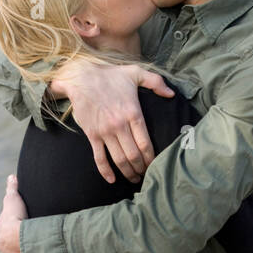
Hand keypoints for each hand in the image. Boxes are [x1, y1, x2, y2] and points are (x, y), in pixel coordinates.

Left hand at [0, 174, 26, 252]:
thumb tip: (12, 176)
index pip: (4, 236)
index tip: (15, 235)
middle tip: (18, 251)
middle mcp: (2, 249)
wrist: (18, 237)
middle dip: (10, 251)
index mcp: (1, 235)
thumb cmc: (16, 218)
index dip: (10, 235)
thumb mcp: (13, 200)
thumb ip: (12, 189)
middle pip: (5, 251)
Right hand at [51, 60, 173, 184]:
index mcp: (133, 113)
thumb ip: (156, 82)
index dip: (151, 158)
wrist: (80, 76)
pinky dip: (106, 171)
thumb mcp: (135, 73)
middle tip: (145, 175)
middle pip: (134, 155)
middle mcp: (120, 125)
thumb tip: (171, 94)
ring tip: (134, 178)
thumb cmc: (109, 75)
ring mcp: (105, 132)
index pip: (146, 143)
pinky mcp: (92, 135)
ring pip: (120, 159)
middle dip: (141, 169)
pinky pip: (99, 158)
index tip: (155, 165)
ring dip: (128, 172)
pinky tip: (112, 180)